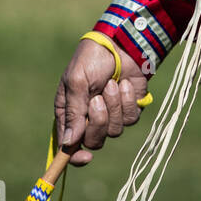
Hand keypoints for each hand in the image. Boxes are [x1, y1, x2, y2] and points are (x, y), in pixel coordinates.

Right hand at [54, 39, 149, 166]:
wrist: (121, 42)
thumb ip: (74, 113)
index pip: (69, 146)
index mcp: (70, 113)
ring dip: (114, 106)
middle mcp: (88, 118)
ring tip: (112, 84)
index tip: (85, 158)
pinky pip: (131, 119)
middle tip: (98, 99)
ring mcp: (111, 114)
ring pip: (115, 131)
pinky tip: (125, 84)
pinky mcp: (129, 108)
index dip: (74, 156)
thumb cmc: (92, 59)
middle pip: (94, 142)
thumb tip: (69, 144)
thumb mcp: (77, 82)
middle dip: (98, 121)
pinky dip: (128, 101)